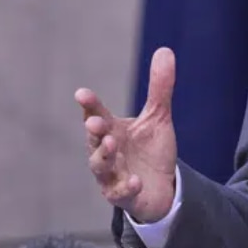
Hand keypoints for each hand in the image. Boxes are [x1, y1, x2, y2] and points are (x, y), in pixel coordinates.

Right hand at [75, 47, 178, 223]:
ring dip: (103, 156)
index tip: (82, 93)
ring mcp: (112, 176)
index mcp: (111, 130)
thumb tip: (165, 50)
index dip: (89, 105)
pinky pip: (120, 194)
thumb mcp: (158, 117)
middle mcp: (106, 152)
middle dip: (94, 131)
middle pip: (93, 141)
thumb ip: (159, 88)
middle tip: (95, 122)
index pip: (96, 114)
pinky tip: (134, 180)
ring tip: (111, 143)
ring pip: (100, 167)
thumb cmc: (151, 151)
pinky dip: (125, 187)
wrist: (163, 188)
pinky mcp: (123, 197)